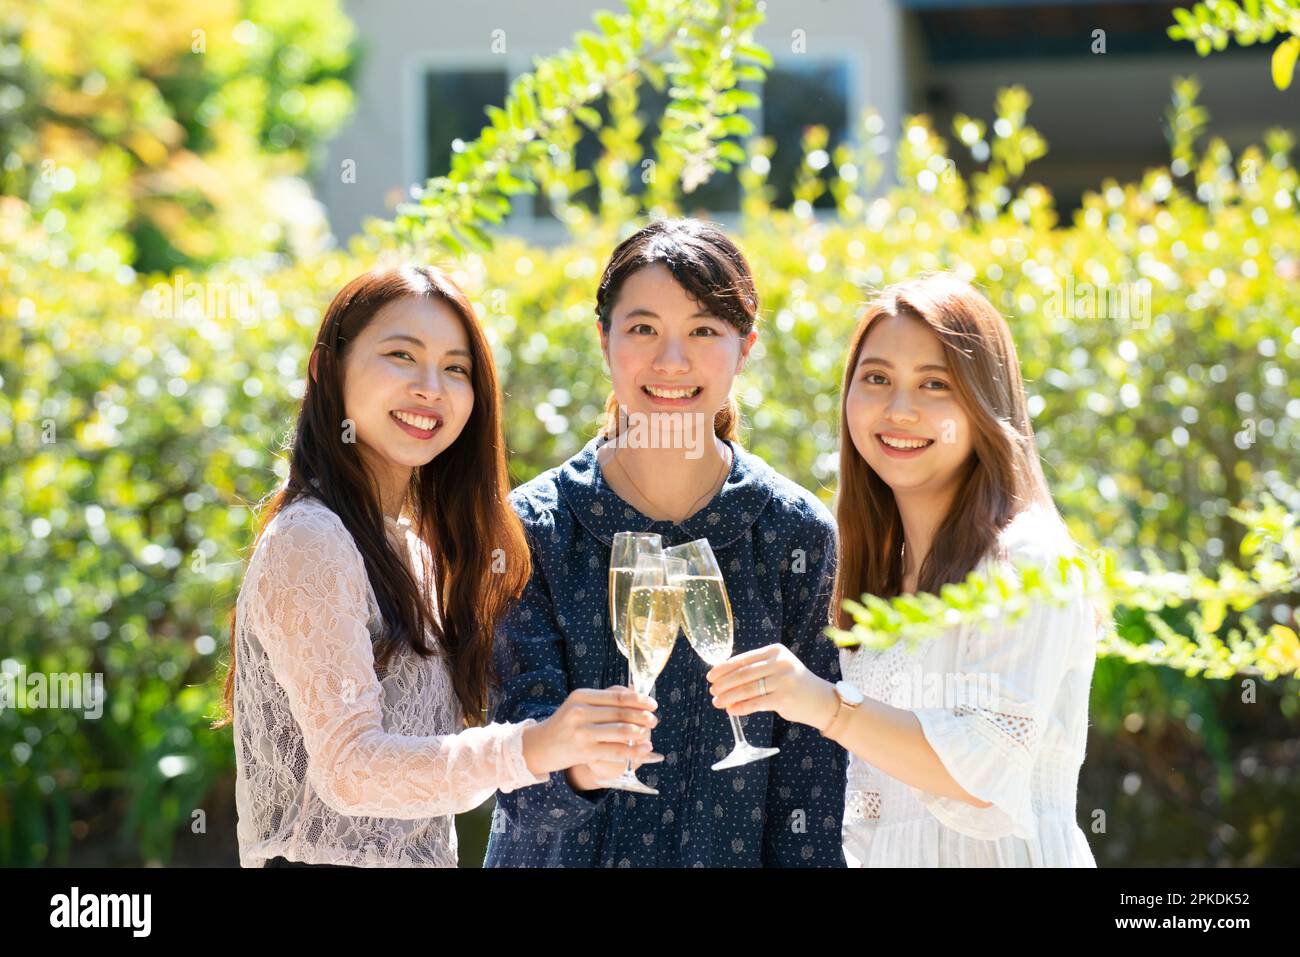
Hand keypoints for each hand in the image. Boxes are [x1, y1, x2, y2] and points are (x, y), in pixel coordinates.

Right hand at [523, 685, 659, 777]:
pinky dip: (634, 750)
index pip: (616, 696)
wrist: (541, 746)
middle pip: (620, 713)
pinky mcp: (584, 751)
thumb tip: (637, 692)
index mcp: (581, 696)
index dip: (638, 700)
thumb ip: (605, 699)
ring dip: (640, 733)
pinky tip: (645, 749)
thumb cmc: (567, 723)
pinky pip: (616, 750)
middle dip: (642, 717)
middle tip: (654, 720)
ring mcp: (581, 733)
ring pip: (620, 731)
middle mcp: (579, 712)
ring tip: (649, 734)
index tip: (653, 704)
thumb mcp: (580, 704)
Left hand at [707, 643, 837, 729]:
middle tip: (711, 691)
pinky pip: (756, 703)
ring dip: (729, 697)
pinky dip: (741, 707)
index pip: (743, 659)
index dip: (724, 668)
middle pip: (743, 674)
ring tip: (717, 702)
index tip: (711, 676)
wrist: (821, 700)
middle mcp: (779, 663)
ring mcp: (783, 680)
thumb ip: (755, 670)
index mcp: (775, 651)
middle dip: (724, 684)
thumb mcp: (778, 668)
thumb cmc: (794, 683)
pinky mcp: (784, 698)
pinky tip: (731, 710)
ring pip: (747, 689)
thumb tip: (724, 679)